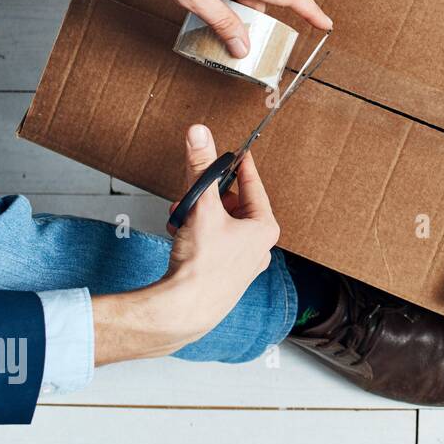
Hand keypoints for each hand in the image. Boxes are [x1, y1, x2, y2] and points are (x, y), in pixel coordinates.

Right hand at [93, 124, 281, 364]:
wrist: (184, 310)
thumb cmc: (202, 265)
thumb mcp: (201, 206)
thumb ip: (200, 167)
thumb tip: (199, 133)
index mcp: (265, 228)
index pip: (253, 185)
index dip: (240, 165)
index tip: (236, 151)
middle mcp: (259, 247)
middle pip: (233, 205)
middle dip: (208, 195)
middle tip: (192, 190)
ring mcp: (243, 263)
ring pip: (220, 223)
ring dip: (198, 214)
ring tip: (180, 215)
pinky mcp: (224, 275)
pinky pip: (212, 242)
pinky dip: (195, 233)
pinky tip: (179, 235)